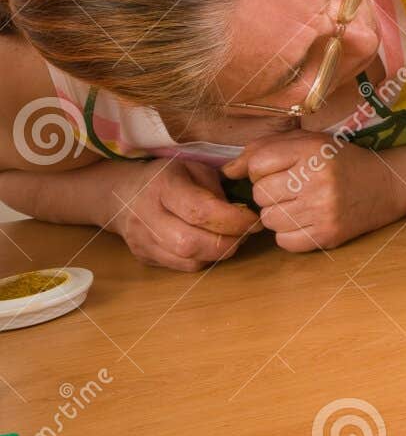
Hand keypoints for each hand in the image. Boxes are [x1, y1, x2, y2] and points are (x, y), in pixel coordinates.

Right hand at [106, 158, 260, 271]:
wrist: (122, 193)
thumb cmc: (168, 176)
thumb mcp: (195, 167)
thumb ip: (218, 189)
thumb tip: (242, 213)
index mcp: (162, 186)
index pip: (200, 211)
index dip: (233, 220)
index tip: (253, 219)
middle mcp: (147, 216)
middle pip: (191, 243)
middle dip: (228, 242)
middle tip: (247, 233)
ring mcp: (142, 241)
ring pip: (188, 260)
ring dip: (219, 253)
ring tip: (232, 238)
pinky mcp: (144, 257)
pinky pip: (183, 267)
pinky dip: (205, 259)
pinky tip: (212, 245)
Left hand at [223, 131, 405, 252]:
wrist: (386, 185)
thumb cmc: (340, 162)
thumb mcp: (308, 142)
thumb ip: (264, 149)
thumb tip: (227, 171)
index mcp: (313, 150)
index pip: (258, 163)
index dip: (261, 169)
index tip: (278, 169)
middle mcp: (318, 179)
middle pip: (260, 194)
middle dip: (268, 193)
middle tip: (290, 188)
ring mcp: (323, 210)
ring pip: (269, 219)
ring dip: (278, 213)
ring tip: (299, 204)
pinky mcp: (327, 235)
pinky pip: (284, 241)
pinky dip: (289, 234)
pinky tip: (306, 220)